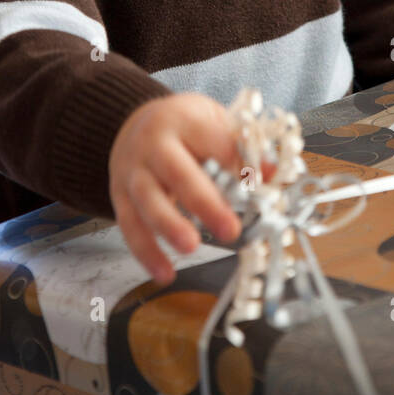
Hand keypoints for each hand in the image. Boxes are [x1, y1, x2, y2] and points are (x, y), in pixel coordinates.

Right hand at [109, 92, 243, 285]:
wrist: (132, 123)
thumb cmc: (185, 128)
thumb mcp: (213, 123)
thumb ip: (240, 149)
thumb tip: (273, 175)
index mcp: (184, 121)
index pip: (211, 141)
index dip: (235, 162)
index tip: (260, 183)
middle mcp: (153, 144)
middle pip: (177, 172)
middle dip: (204, 202)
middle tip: (231, 230)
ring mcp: (133, 170)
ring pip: (148, 200)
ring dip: (169, 225)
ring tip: (191, 247)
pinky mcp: (119, 195)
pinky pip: (130, 226)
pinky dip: (146, 252)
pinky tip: (165, 273)